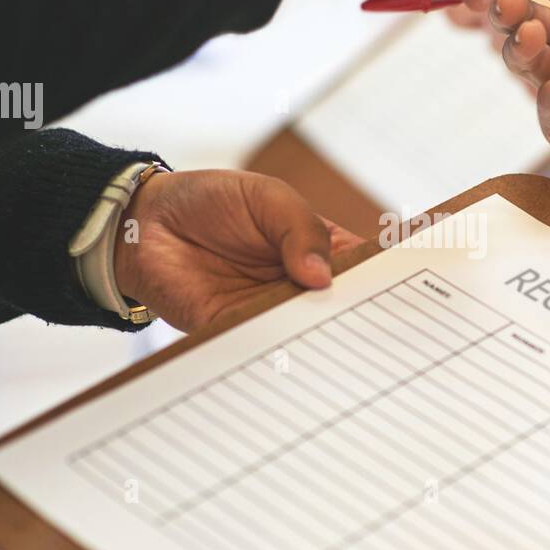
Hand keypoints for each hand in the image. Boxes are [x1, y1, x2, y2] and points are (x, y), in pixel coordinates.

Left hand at [113, 170, 360, 332]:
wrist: (143, 221)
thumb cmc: (210, 200)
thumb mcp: (267, 197)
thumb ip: (300, 229)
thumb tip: (322, 277)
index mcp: (318, 247)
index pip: (361, 269)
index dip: (384, 281)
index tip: (406, 294)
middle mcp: (299, 284)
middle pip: (340, 308)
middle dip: (357, 318)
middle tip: (378, 330)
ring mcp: (270, 310)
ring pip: (306, 333)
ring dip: (322, 340)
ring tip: (341, 345)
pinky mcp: (236, 331)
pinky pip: (263, 346)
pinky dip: (279, 351)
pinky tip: (294, 352)